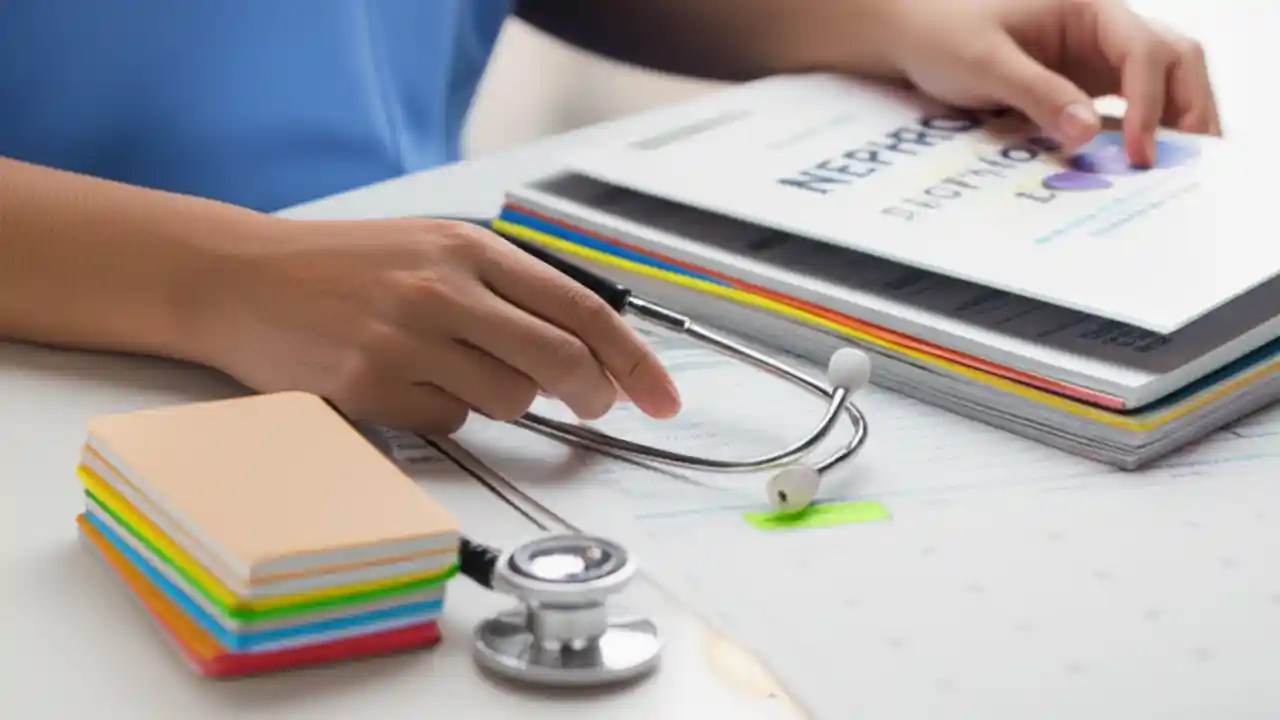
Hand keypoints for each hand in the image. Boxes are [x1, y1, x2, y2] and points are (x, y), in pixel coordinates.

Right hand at [199, 218, 681, 433]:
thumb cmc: (345, 266)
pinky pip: (450, 425)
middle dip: (593, 395)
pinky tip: (406, 384)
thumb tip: (584, 355)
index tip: (663, 397)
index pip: (582, 310)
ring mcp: (406, 341)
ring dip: (503, 399)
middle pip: (561, 363)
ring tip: (454, 370)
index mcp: (469, 248)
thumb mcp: (432, 248)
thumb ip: (507, 291)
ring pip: (508, 402)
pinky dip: (445, 415)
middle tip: (594, 407)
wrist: (242, 277)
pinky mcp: (373, 388)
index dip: (635, 360)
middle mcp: (444, 290)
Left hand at [877, 0, 1219, 165]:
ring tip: (1177, 171)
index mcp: (1088, 8)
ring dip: (1178, 121)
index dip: (1149, 103)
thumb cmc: (944, 34)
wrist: (916, 35)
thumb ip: (1036, 94)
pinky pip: (1132, 105)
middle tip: (1188, 163)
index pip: (1143, 51)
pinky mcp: (1087, 84)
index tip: (1140, 152)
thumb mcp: (984, 63)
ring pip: (1165, 81)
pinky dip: (1144, 131)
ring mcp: (1098, 57)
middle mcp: (1104, 28)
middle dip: (1191, 108)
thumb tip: (1088, 135)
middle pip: (1176, 59)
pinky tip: (1139, 167)